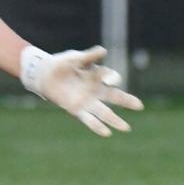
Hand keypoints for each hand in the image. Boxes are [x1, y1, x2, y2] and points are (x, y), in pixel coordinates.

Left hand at [20, 45, 144, 136]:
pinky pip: (88, 119)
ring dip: (114, 120)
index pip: (109, 76)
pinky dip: (97, 126)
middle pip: (113, 96)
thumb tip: (103, 51)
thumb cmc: (62, 64)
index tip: (110, 81)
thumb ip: (88, 57)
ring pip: (104, 112)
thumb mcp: (74, 58)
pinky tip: (107, 133)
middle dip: (126, 101)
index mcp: (97, 74)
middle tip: (139, 105)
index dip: (111, 78)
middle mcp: (95, 89)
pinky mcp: (76, 109)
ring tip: (126, 128)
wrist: (44, 74)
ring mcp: (87, 100)